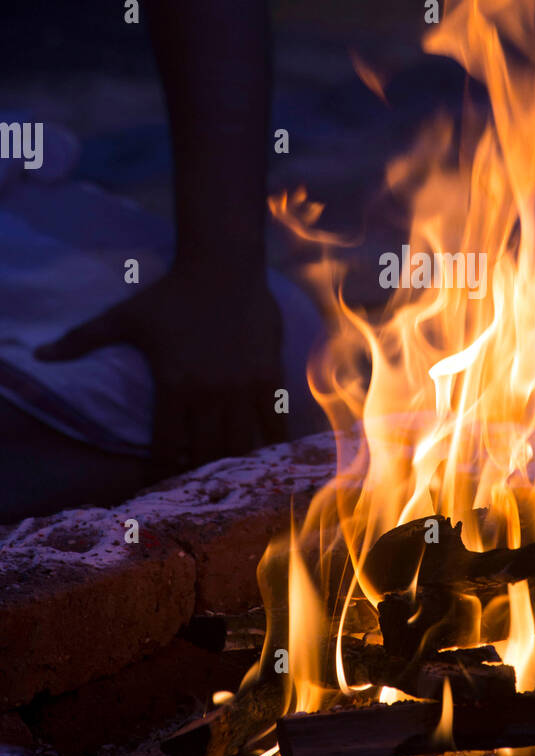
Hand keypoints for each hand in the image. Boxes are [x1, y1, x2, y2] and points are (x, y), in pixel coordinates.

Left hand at [36, 265, 288, 469]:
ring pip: (239, 445)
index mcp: (173, 386)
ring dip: (232, 465)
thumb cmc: (171, 294)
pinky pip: (273, 422)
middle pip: (205, 454)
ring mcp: (242, 387)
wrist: (223, 266)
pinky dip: (271, 444)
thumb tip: (40, 354)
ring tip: (229, 479)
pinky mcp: (269, 377)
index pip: (166, 448)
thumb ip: (82, 339)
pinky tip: (269, 458)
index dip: (162, 473)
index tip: (159, 487)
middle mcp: (208, 393)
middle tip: (196, 488)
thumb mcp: (123, 317)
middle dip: (198, 475)